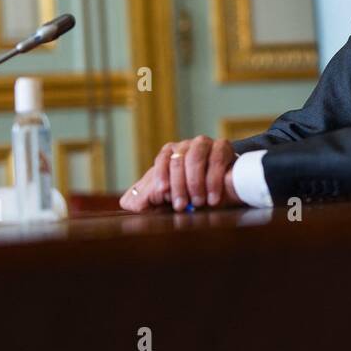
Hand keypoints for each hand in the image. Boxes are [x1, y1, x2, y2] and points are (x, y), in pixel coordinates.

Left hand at [119, 135, 242, 212]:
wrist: (224, 185)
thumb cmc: (190, 192)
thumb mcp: (167, 196)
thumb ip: (146, 198)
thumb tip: (126, 204)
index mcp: (170, 153)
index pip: (162, 160)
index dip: (161, 177)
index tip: (163, 194)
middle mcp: (186, 145)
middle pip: (178, 160)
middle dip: (180, 186)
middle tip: (182, 206)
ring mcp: (205, 144)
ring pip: (196, 158)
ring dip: (196, 183)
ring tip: (200, 203)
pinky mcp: (223, 146)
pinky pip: (216, 160)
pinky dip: (214, 180)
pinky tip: (213, 198)